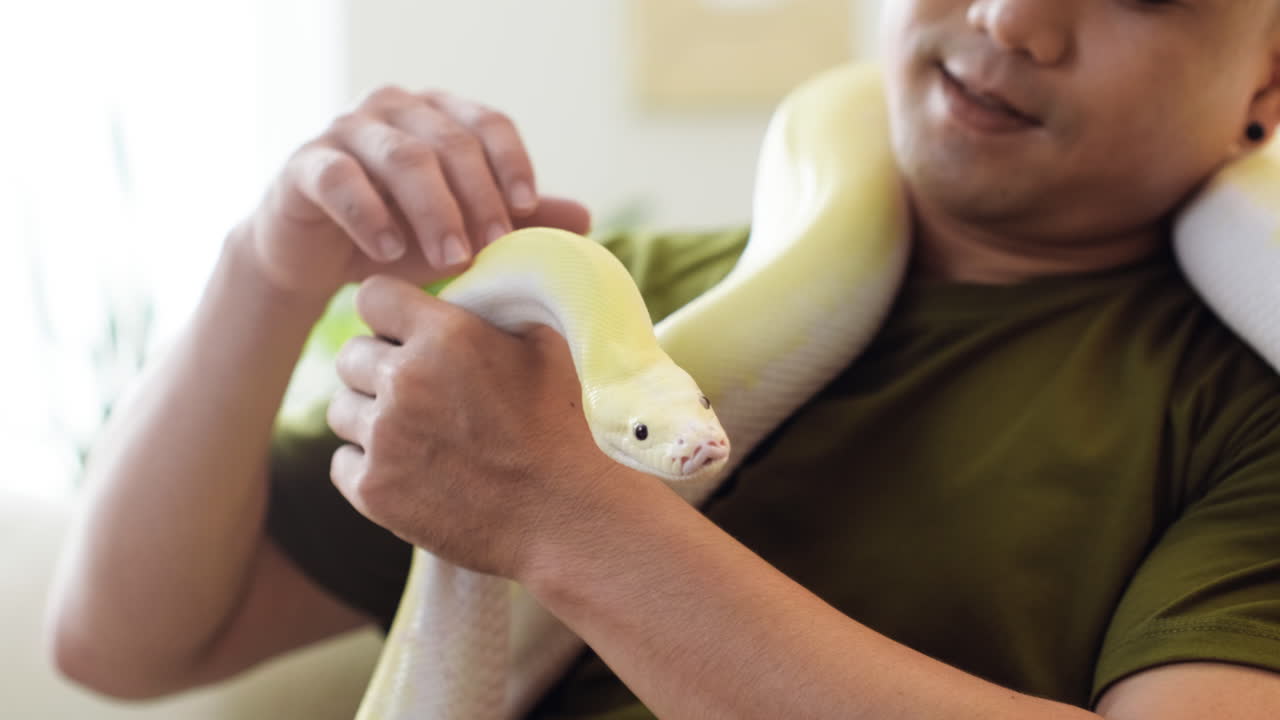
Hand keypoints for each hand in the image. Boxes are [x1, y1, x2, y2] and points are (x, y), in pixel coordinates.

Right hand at [236, 86, 590, 300]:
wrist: (314, 260)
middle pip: (449, 141)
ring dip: (433, 210)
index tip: (527, 210)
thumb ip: (516, 221)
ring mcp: (347, 130)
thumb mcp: (463, 231)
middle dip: (477, 197)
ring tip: (452, 259)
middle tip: (493, 248)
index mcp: (440, 115)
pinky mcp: (306, 164)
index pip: (488, 123)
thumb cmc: (396, 236)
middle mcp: (395, 109)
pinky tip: (388, 251)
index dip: (511, 163)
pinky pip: (340, 178)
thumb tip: (586, 219)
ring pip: (401, 156)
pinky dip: (369, 213)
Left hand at [325, 274, 626, 578]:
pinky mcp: (374, 491)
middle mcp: (406, 380)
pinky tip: (412, 472)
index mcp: (447, 335)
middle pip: (351, 355)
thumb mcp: (547, 349)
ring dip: (370, 417)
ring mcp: (384, 439)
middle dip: (378, 367)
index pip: (372, 297)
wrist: (568, 518)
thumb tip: (465, 294)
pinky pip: (342, 462)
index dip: (389, 314)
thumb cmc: (568, 430)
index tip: (405, 332)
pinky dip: (369, 467)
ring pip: (341, 409)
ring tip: (416, 435)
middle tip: (416, 392)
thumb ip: (495, 314)